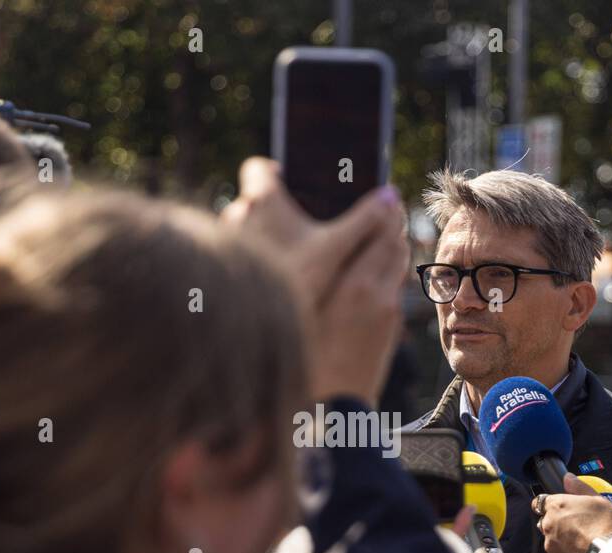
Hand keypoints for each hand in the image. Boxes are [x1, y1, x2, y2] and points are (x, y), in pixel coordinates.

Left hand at [223, 157, 407, 404]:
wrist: (249, 326)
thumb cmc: (292, 282)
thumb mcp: (337, 250)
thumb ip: (365, 222)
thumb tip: (391, 197)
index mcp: (263, 199)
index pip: (259, 167)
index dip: (278, 171)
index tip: (295, 183)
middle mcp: (236, 215)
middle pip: (256, 201)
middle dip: (278, 211)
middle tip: (304, 226)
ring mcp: (224, 242)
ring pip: (247, 231)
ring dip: (266, 240)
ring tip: (295, 258)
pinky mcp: (220, 267)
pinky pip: (239, 255)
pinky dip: (256, 262)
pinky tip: (277, 280)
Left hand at [531, 474, 611, 552]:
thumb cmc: (608, 526)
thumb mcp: (598, 499)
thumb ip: (579, 487)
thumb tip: (568, 478)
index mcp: (557, 506)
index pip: (540, 502)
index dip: (551, 504)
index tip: (561, 508)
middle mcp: (549, 525)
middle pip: (546, 521)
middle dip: (557, 522)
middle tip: (578, 525)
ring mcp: (551, 545)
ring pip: (552, 540)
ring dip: (562, 539)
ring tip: (583, 541)